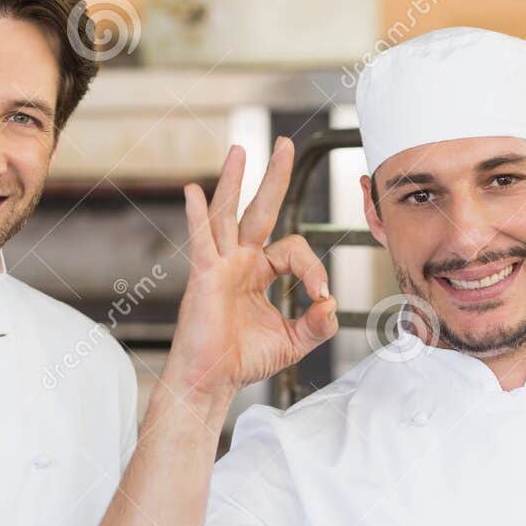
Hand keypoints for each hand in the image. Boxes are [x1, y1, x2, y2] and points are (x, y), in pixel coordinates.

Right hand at [164, 137, 337, 398]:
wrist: (213, 381)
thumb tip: (333, 304)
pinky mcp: (205, 275)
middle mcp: (240, 262)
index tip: (321, 298)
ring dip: (234, 181)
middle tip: (285, 144)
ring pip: (229, 214)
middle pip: (261, 210)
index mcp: (260, 272)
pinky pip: (203, 240)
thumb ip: (317, 323)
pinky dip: (198, 216)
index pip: (294, 250)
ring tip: (241, 149)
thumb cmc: (244, 361)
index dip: (313, 269)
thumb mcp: (294, 341)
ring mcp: (221, 265)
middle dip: (275, 177)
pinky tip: (193, 191)